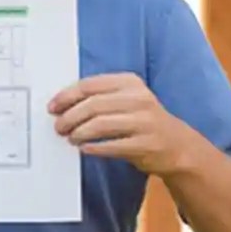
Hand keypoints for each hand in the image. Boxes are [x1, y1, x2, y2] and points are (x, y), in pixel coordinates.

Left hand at [47, 72, 199, 175]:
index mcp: (130, 83)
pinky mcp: (147, 144)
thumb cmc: (143, 121)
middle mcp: (139, 99)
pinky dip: (94, 147)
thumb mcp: (126, 100)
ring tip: (71, 138)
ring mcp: (145, 122)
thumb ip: (99, 98)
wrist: (177, 145)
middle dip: (70, 117)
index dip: (67, 96)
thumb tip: (62, 105)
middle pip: (93, 105)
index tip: (53, 107)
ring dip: (79, 132)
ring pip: (100, 124)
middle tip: (59, 127)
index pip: (90, 85)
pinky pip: (112, 145)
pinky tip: (85, 149)